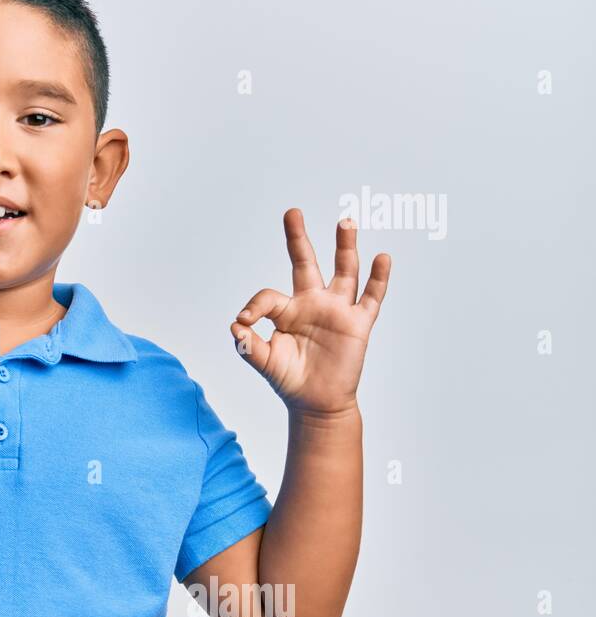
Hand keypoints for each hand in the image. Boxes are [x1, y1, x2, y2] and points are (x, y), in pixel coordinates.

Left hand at [230, 208, 390, 416]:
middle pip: (305, 263)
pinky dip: (378, 278)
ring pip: (343, 271)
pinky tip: (382, 258)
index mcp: (286, 311)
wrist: (316, 404)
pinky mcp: (358, 323)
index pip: (268, 296)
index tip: (245, 322)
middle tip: (292, 212)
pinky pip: (371, 297)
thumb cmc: (288, 380)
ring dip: (345, 246)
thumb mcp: (264, 362)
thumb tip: (235, 326)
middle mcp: (311, 303)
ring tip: (346, 221)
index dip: (254, 306)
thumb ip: (249, 345)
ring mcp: (336, 310)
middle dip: (298, 238)